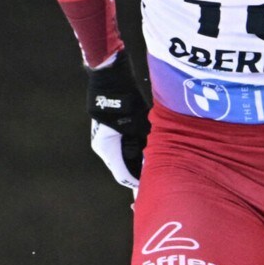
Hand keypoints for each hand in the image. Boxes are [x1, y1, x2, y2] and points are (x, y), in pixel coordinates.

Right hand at [86, 57, 149, 188]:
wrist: (109, 75)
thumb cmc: (124, 98)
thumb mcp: (139, 124)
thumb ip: (146, 144)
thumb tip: (157, 161)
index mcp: (107, 149)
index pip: (124, 175)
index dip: (140, 185)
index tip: (155, 189)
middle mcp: (104, 147)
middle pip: (125, 167)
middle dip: (142, 174)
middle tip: (160, 180)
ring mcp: (105, 139)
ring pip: (125, 157)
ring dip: (140, 161)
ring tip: (159, 166)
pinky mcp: (110, 130)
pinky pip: (125, 147)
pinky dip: (137, 150)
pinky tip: (151, 150)